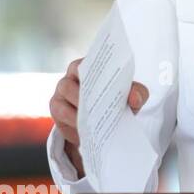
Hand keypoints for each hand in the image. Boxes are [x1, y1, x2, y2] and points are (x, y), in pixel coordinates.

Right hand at [48, 57, 148, 178]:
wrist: (102, 124)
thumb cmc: (116, 102)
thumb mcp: (131, 98)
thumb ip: (138, 93)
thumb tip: (134, 98)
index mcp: (90, 68)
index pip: (89, 63)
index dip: (95, 70)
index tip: (104, 80)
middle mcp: (72, 77)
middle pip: (74, 80)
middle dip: (87, 93)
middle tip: (100, 104)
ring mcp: (61, 92)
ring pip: (67, 95)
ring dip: (80, 108)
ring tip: (94, 120)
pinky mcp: (56, 108)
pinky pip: (62, 113)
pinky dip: (74, 121)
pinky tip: (85, 129)